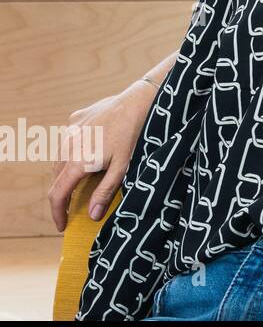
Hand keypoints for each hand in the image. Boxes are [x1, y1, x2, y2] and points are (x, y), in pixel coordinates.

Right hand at [47, 77, 156, 230]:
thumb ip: (105, 192)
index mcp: (76, 161)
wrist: (140, 101)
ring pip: (61, 157)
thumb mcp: (123, 167)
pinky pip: (69, 139)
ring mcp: (70, 130)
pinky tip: (89, 150)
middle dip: (63, 194)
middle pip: (58, 177)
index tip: (62, 226)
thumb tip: (91, 215)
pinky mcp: (77, 118)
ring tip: (81, 181)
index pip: (57, 194)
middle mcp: (67, 145)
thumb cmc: (134, 135)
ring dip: (67, 172)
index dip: (57, 213)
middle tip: (74, 206)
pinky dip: (74, 149)